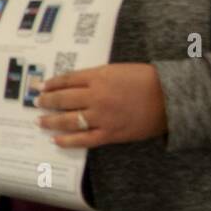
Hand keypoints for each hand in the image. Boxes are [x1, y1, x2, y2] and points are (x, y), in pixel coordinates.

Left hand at [35, 63, 167, 148]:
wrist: (173, 97)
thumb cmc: (148, 79)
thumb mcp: (118, 69)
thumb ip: (96, 76)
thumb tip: (73, 82)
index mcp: (98, 77)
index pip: (66, 80)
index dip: (51, 84)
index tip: (40, 87)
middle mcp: (96, 96)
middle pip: (63, 100)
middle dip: (46, 102)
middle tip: (36, 103)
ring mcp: (102, 116)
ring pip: (68, 120)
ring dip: (51, 121)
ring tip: (40, 121)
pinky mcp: (111, 133)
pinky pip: (84, 139)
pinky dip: (68, 141)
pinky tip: (56, 140)